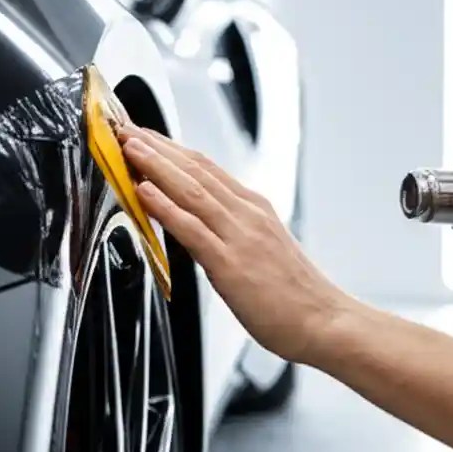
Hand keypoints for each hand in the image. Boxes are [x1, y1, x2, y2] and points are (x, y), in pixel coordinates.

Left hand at [118, 125, 355, 364]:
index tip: (145, 135)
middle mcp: (247, 214)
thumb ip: (234, 232)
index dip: (172, 149)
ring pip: (191, 190)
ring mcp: (240, 236)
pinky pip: (192, 229)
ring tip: (128, 147)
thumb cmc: (295, 297)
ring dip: (155, 165)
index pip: (206, 168)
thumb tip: (202, 223)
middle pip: (195, 169)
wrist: (326, 323)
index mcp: (255, 209)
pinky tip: (144, 191)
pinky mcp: (231, 264)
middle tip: (125, 128)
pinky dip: (165, 206)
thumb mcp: (263, 250)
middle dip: (157, 147)